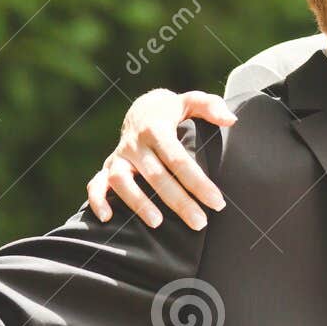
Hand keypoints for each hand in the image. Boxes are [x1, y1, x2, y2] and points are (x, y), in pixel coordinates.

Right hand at [86, 89, 235, 229]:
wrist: (141, 109)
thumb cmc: (172, 112)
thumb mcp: (190, 101)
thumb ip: (210, 106)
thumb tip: (230, 120)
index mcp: (156, 128)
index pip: (178, 159)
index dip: (198, 182)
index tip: (217, 202)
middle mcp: (135, 143)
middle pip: (156, 176)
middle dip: (178, 202)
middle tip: (200, 223)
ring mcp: (119, 156)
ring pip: (122, 181)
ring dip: (138, 202)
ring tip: (157, 223)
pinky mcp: (108, 166)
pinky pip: (95, 184)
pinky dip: (98, 200)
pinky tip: (108, 218)